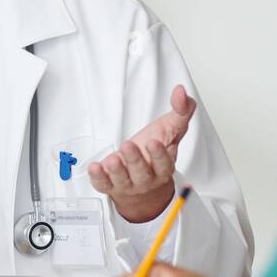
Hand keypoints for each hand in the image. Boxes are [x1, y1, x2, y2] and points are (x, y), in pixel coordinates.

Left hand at [89, 84, 195, 222]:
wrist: (140, 179)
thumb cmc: (152, 151)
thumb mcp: (169, 129)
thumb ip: (180, 111)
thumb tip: (181, 91)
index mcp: (163, 168)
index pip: (164, 164)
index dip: (159, 155)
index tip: (153, 142)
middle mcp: (146, 179)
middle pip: (141, 173)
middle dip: (135, 160)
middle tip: (128, 145)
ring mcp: (127, 184)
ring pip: (122, 180)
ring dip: (116, 170)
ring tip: (113, 159)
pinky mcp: (109, 184)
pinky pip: (103, 184)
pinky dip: (98, 177)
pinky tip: (94, 167)